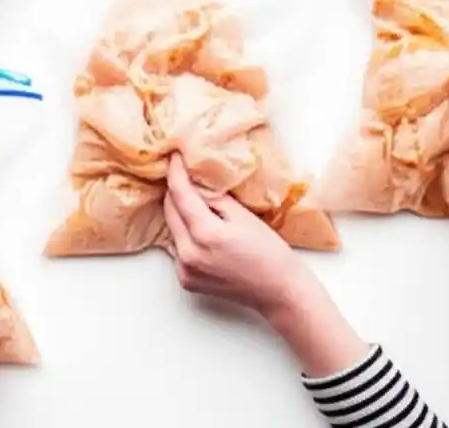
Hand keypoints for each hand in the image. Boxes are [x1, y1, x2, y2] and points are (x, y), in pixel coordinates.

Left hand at [163, 155, 367, 375]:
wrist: (278, 291)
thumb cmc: (269, 253)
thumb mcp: (244, 216)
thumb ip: (215, 198)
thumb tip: (196, 182)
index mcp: (204, 234)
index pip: (180, 195)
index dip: (175, 173)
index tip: (174, 158)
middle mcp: (189, 254)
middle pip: (170, 212)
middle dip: (175, 192)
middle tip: (184, 176)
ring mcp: (185, 270)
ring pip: (172, 230)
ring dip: (180, 215)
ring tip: (196, 203)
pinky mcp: (186, 280)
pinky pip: (178, 248)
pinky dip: (185, 236)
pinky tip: (202, 231)